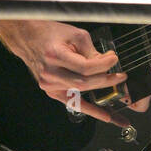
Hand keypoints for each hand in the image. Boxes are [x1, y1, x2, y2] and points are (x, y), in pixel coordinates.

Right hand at [0, 20, 150, 125]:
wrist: (29, 38)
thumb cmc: (52, 33)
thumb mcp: (76, 35)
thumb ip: (92, 52)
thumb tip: (108, 64)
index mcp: (55, 56)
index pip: (85, 67)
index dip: (103, 65)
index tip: (114, 60)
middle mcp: (50, 73)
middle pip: (84, 82)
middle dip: (106, 80)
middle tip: (120, 77)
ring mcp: (49, 85)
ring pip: (81, 92)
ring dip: (101, 95)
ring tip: (119, 101)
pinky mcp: (52, 91)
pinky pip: (74, 103)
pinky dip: (91, 110)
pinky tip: (107, 116)